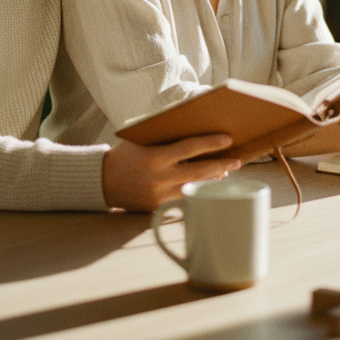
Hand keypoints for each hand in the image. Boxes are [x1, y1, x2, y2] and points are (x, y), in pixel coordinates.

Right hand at [101, 134, 240, 211]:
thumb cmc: (125, 154)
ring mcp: (159, 197)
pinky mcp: (158, 209)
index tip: (228, 139)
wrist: (102, 182)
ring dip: (213, 179)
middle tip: (237, 159)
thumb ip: (166, 136)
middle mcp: (159, 179)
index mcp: (155, 158)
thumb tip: (197, 130)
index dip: (211, 143)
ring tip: (226, 170)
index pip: (189, 148)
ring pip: (195, 188)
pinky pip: (184, 199)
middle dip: (222, 165)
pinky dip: (198, 189)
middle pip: (199, 172)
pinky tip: (208, 183)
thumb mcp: (142, 140)